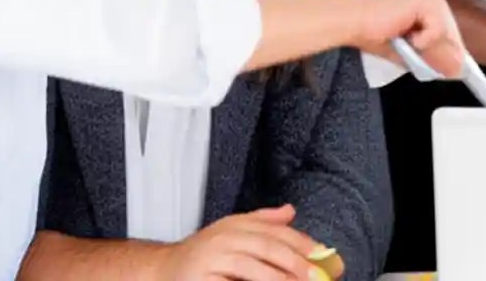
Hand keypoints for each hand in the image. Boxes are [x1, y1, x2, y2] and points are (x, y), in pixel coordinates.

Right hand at [155, 205, 319, 280]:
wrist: (160, 272)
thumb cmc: (203, 256)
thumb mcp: (231, 232)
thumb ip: (262, 222)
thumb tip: (291, 211)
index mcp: (235, 225)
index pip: (275, 231)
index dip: (302, 243)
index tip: (325, 256)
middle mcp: (223, 238)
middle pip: (266, 247)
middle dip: (296, 262)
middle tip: (317, 277)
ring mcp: (210, 260)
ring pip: (251, 268)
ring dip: (278, 278)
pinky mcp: (199, 280)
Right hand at [363, 0, 465, 78]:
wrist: (354, 23)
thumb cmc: (375, 34)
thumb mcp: (412, 54)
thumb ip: (435, 61)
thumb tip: (458, 71)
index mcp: (433, 9)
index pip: (453, 38)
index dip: (453, 57)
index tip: (457, 73)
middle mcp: (436, 1)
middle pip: (454, 39)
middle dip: (439, 55)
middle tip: (417, 54)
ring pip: (447, 37)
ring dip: (427, 48)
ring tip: (407, 43)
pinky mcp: (425, 2)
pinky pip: (437, 32)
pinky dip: (421, 41)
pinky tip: (404, 34)